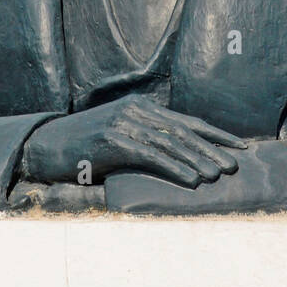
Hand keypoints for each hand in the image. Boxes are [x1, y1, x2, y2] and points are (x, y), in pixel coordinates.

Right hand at [21, 94, 245, 187]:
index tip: (239, 146)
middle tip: (234, 165)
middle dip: (211, 148)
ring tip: (217, 175)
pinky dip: (174, 167)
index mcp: (141, 106)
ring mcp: (123, 122)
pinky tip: (191, 180)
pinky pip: (150, 155)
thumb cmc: (85, 146)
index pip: (185, 120)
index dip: (214, 134)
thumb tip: (179, 152)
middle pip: (182, 130)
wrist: (47, 146)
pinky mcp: (113, 139)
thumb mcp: (119, 135)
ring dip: (197, 160)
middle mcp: (135, 109)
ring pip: (169, 143)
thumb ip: (145, 137)